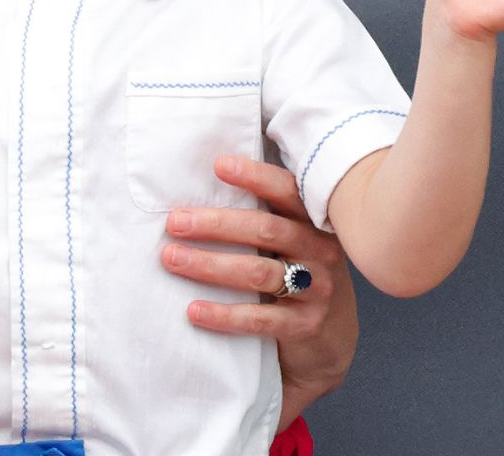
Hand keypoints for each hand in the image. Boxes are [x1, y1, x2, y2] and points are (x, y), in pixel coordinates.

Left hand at [162, 155, 355, 429]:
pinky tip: (193, 310)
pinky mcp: (306, 326)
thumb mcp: (290, 241)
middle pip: (266, 230)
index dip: (255, 176)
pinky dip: (224, 314)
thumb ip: (259, 216)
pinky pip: (260, 318)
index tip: (218, 165)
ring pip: (258, 272)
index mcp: (311, 222)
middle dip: (216, 224)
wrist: (331, 338)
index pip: (287, 191)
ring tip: (172, 259)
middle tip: (174, 222)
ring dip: (210, 265)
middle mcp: (319, 251)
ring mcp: (317, 290)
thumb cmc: (296, 273)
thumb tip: (199, 185)